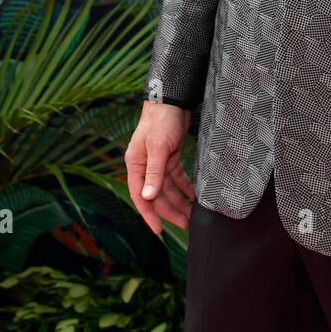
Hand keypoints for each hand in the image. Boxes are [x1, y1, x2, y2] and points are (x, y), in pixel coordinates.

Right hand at [126, 101, 194, 233]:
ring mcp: (158, 162)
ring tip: (192, 214)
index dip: (149, 214)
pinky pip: (177, 177)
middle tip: (186, 224)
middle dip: (170, 211)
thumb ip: (153, 173)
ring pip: (168, 188)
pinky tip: (194, 196)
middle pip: (157, 195)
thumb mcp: (157, 148)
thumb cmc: (160, 121)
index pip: (140, 196)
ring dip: (179, 201)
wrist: (171, 101)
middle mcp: (145, 166)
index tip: (159, 230)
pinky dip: (185, 186)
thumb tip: (148, 197)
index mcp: (135, 165)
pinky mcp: (170, 157)